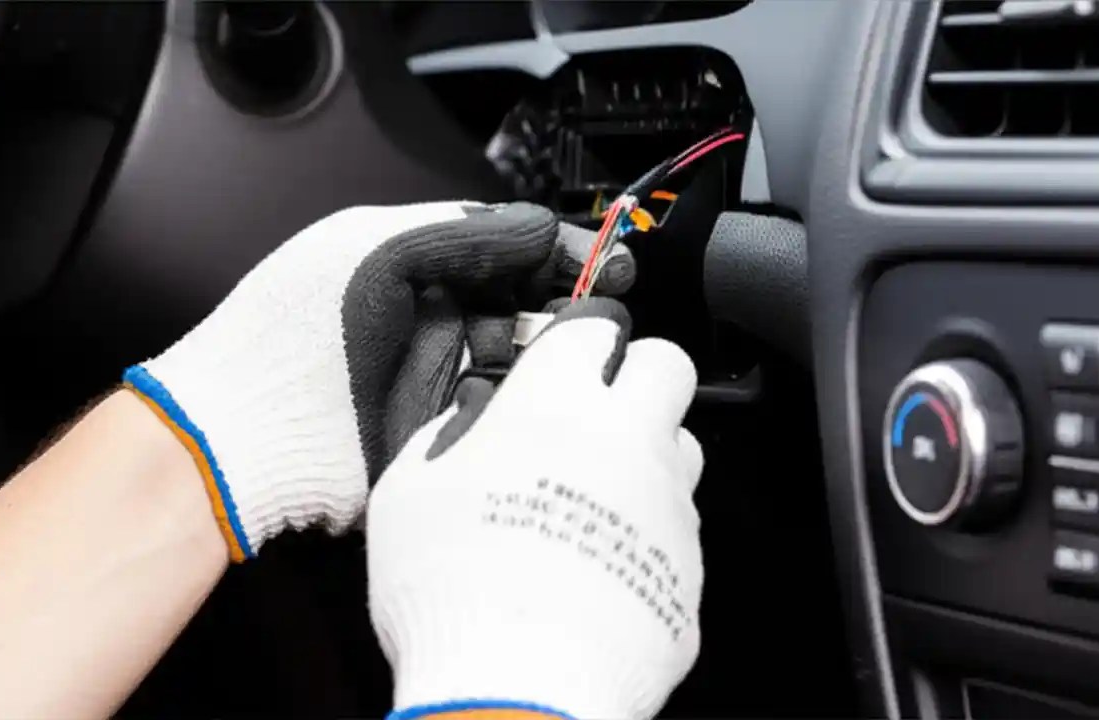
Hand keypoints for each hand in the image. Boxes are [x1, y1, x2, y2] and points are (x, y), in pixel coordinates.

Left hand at [124, 201, 558, 560]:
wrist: (238, 441)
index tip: (606, 265)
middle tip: (598, 315)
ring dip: (541, 359)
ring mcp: (434, 378)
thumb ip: (466, 235)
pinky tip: (507, 400)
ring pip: (520, 361)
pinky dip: (512, 405)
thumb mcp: (381, 256)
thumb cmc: (289, 337)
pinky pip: (498, 414)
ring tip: (549, 359)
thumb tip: (541, 227)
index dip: (560, 253)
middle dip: (565, 307)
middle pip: (526, 303)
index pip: (507, 246)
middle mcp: (430, 317)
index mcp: (413, 263)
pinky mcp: (437, 435)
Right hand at [367, 299, 704, 719]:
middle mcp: (626, 442)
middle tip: (596, 407)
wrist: (513, 689)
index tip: (566, 353)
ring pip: (682, 447)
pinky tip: (601, 564)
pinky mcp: (688, 569)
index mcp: (555, 406)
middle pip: (668, 366)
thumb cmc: (450, 588)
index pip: (596, 325)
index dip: (580, 335)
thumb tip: (473, 423)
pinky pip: (679, 529)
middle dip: (637, 374)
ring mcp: (667, 506)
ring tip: (593, 494)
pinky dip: (647, 533)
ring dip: (646, 454)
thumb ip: (450, 436)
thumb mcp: (410, 490)